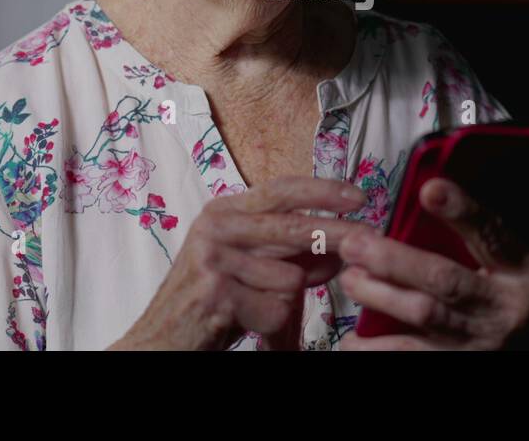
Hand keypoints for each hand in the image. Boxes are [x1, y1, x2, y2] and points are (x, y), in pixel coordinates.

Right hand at [109, 176, 376, 350]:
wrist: (159, 338)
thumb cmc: (207, 302)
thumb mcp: (246, 269)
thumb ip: (288, 257)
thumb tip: (335, 253)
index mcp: (222, 212)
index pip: (280, 190)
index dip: (322, 190)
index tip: (358, 196)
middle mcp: (215, 227)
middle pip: (293, 227)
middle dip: (337, 235)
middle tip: (369, 239)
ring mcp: (212, 259)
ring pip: (288, 278)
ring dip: (283, 300)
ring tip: (250, 307)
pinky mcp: (216, 293)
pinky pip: (274, 309)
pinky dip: (268, 324)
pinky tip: (239, 322)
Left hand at [337, 177, 528, 349]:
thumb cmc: (524, 296)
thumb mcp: (527, 259)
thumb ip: (504, 220)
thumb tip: (518, 169)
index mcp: (524, 270)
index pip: (492, 233)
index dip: (460, 211)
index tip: (428, 188)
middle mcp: (503, 308)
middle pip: (447, 280)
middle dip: (396, 260)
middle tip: (356, 243)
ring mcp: (480, 342)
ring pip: (425, 317)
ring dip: (381, 297)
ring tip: (349, 279)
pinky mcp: (457, 364)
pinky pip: (412, 356)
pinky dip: (378, 350)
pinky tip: (351, 340)